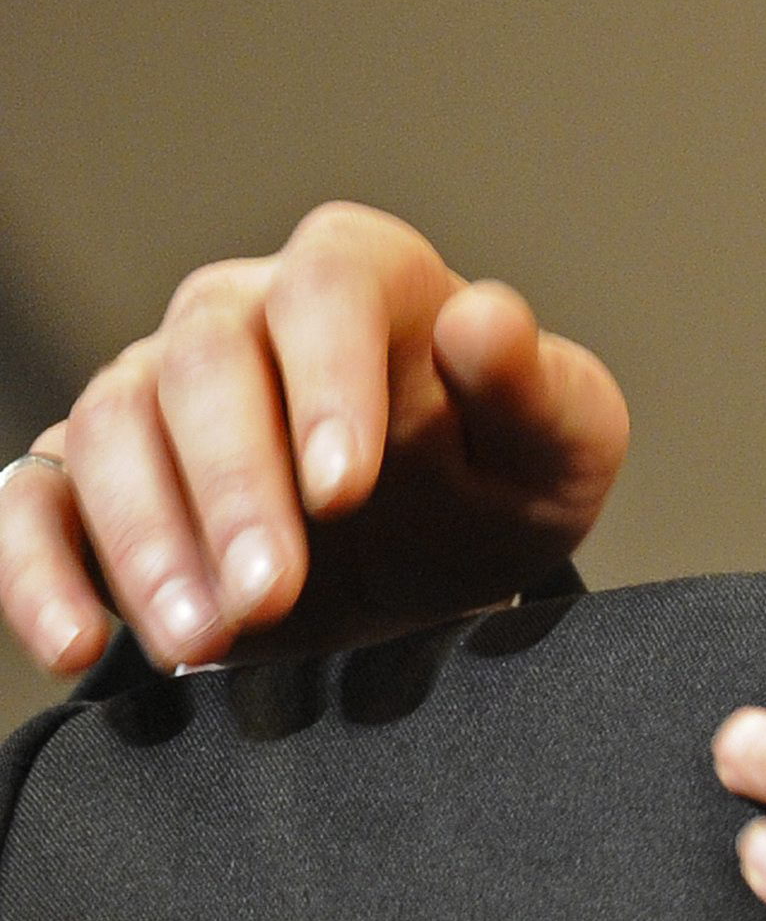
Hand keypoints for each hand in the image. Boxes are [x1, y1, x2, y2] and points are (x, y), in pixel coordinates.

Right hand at [0, 201, 626, 673]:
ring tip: (203, 639)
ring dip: (147, 540)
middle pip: (204, 364)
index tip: (345, 490)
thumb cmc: (502, 477)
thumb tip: (486, 320)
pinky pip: (31, 502)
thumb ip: (534, 386)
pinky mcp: (92, 476)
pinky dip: (33, 570)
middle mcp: (238, 313)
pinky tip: (79, 643)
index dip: (328, 380)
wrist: (444, 556)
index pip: (327, 285)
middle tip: (272, 596)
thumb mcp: (559, 443)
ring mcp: (153, 389)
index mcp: (360, 278)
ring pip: (110, 429)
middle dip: (233, 488)